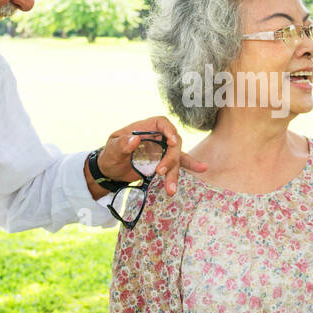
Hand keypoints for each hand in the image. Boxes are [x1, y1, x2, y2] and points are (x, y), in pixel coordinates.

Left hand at [88, 116, 206, 196]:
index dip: (169, 130)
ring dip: (174, 173)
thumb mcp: (112, 149)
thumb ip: (122, 144)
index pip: (162, 123)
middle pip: (173, 143)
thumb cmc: (110, 155)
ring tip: (170, 189)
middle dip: (170, 159)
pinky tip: (202, 168)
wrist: (111, 170)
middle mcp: (157, 137)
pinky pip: (180, 163)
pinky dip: (191, 166)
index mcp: (145, 128)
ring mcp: (162, 150)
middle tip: (160, 172)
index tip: (171, 142)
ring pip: (176, 158)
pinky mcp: (164, 162)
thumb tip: (135, 139)